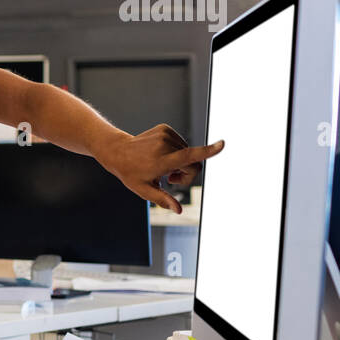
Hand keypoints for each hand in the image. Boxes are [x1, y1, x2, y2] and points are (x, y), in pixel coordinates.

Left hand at [96, 124, 223, 213]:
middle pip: (194, 162)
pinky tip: (161, 155)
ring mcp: (165, 134)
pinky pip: (182, 143)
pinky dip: (176, 151)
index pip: (187, 156)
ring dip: (181, 162)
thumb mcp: (143, 190)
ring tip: (163, 166)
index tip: (222, 145)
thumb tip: (179, 211)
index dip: (207, 152)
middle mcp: (164, 145)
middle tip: (170, 179)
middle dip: (188, 173)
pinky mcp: (165, 128)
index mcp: (161, 161)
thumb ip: (163, 199)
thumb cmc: (131, 174)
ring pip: (189, 153)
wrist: (117, 152)